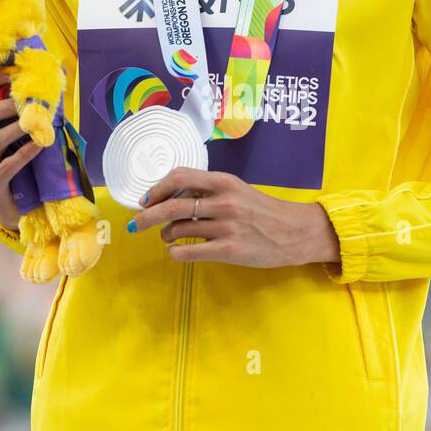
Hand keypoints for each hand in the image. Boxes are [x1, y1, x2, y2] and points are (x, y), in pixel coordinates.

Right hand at [0, 65, 41, 230]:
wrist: (22, 211)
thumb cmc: (25, 170)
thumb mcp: (22, 141)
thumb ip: (28, 119)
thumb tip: (51, 91)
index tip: (9, 73)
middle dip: (5, 105)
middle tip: (27, 101)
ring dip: (17, 128)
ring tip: (36, 121)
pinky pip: (7, 165)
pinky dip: (25, 152)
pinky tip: (39, 144)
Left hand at [128, 167, 341, 268]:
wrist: (295, 232)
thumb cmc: (263, 211)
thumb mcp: (237, 191)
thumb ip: (209, 191)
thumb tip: (172, 197)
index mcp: (224, 182)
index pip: (180, 177)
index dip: (157, 188)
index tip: (147, 199)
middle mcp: (224, 202)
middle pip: (171, 206)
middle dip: (147, 215)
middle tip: (136, 223)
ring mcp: (226, 227)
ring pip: (178, 229)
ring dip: (165, 234)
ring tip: (168, 237)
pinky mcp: (229, 250)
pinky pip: (189, 252)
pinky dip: (176, 253)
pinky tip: (177, 252)